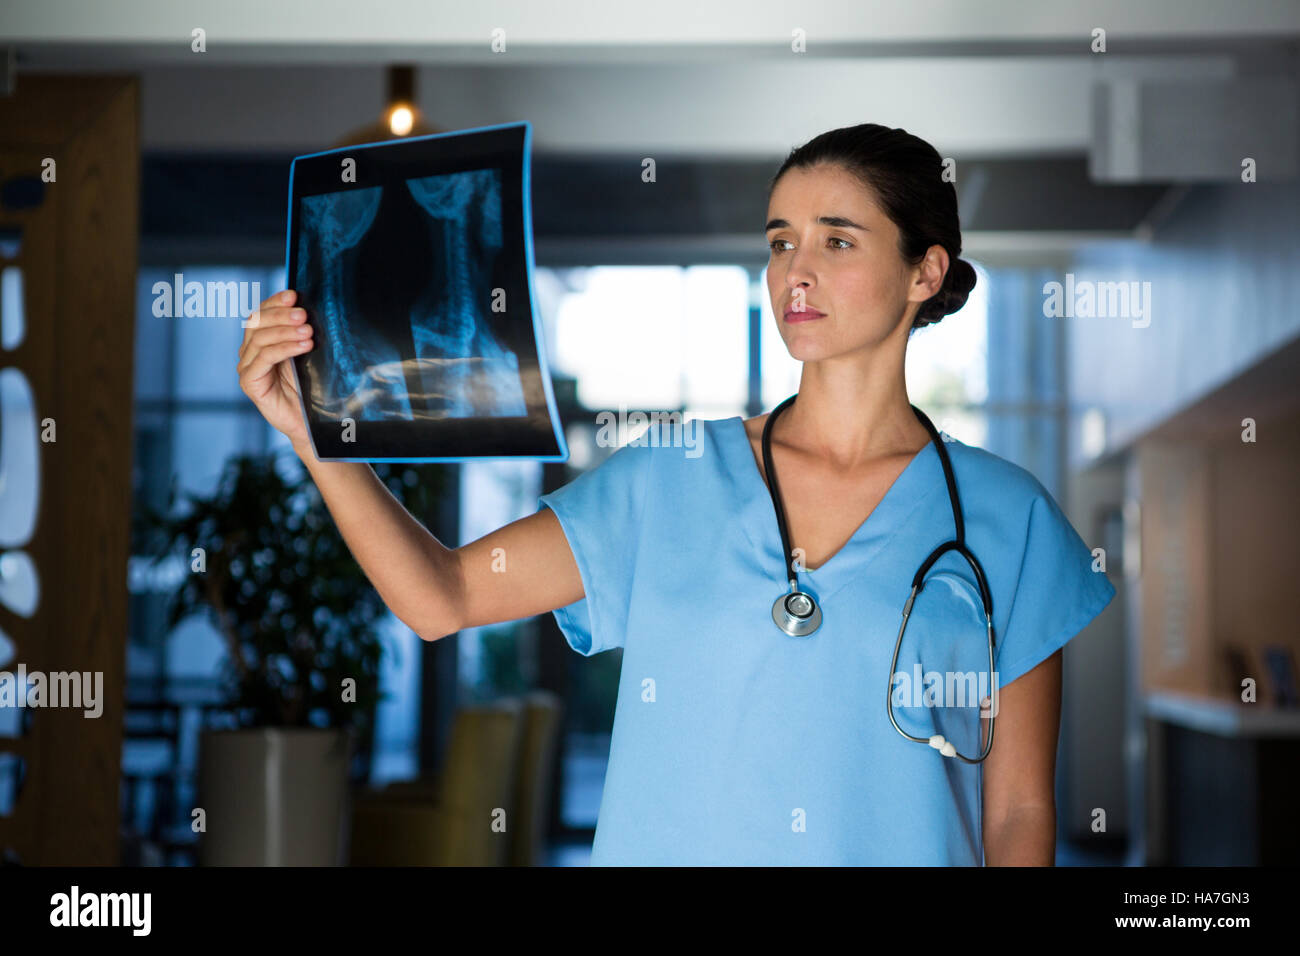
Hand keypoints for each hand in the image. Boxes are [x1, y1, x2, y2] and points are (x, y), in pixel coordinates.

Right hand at [238, 289, 313, 449]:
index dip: (275, 302)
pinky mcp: (249, 382)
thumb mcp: (307, 355)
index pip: (261, 314)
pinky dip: (285, 348)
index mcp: (261, 341)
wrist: (310, 422)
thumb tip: (309, 307)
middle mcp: (249, 352)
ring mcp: (247, 367)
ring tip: (309, 331)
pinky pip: (265, 358)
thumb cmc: (311, 388)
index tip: (294, 294)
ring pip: (261, 339)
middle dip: (281, 315)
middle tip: (303, 314)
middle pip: (257, 323)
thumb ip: (301, 333)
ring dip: (286, 331)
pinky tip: (303, 345)